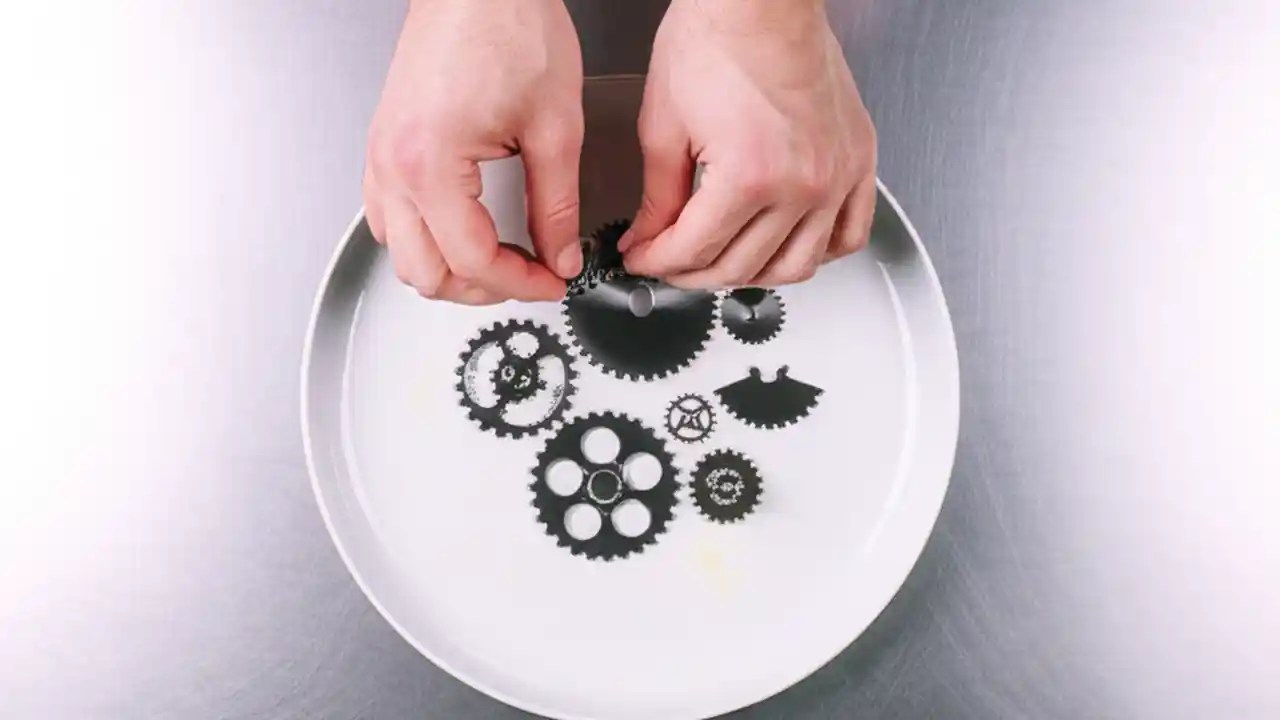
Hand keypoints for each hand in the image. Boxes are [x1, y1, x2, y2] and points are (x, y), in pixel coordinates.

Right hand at [364, 0, 583, 303]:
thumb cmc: (509, 26)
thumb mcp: (555, 127)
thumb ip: (557, 206)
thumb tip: (561, 255)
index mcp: (430, 163)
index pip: (472, 260)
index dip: (521, 283)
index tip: (553, 282)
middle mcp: (393, 165)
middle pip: (425, 273)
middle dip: (482, 288)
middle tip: (529, 277)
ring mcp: (381, 155)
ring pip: (399, 252)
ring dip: (448, 269)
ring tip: (500, 260)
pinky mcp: (384, 145)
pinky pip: (388, 217)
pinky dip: (425, 239)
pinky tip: (465, 229)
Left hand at [620, 0, 876, 288]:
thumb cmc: (716, 39)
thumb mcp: (663, 126)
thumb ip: (658, 198)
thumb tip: (650, 238)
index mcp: (749, 175)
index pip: (694, 250)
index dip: (656, 261)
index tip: (641, 258)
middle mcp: (801, 184)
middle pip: (740, 267)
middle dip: (692, 273)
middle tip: (669, 262)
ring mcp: (835, 177)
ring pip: (795, 266)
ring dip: (751, 275)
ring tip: (722, 262)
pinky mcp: (858, 162)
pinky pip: (848, 235)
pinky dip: (818, 253)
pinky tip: (787, 246)